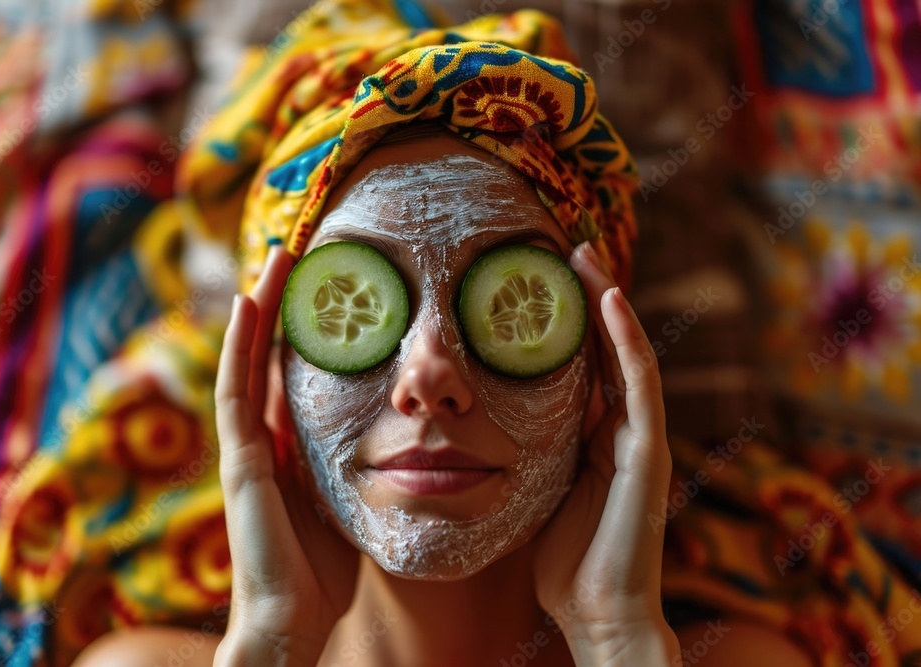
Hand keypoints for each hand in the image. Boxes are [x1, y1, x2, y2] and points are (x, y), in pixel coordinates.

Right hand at [213, 246, 359, 663]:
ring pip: (247, 360)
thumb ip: (358, 470)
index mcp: (288, 448)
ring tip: (275, 258)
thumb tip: (402, 444)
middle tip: (296, 253)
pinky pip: (236, 392)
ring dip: (259, 307)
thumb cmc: (324, 572)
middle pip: (267, 356)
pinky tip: (246, 304)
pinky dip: (238, 345)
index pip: (290, 374)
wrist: (294, 620)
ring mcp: (245, 448)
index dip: (302, 330)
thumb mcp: (349, 504)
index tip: (322, 288)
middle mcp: (261, 439)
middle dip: (280, 304)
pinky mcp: (240, 460)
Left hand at [532, 242, 677, 659]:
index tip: (542, 283)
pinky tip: (608, 300)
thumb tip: (488, 427)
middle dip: (588, 298)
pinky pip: (639, 383)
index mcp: (596, 437)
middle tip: (566, 250)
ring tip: (584, 256)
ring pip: (627, 352)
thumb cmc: (565, 560)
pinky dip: (625, 338)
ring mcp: (638, 437)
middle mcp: (622, 428)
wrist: (596, 613)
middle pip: (606, 349)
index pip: (585, 365)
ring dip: (607, 301)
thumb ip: (533, 453)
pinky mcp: (647, 450)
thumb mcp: (539, 490)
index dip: (568, 323)